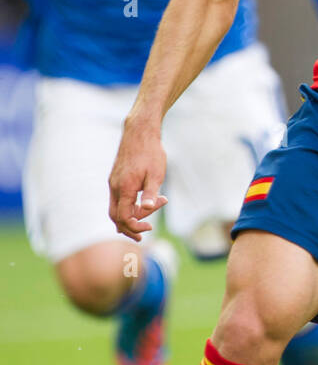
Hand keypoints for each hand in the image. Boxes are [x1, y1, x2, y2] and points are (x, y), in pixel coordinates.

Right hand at [108, 120, 167, 240]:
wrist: (139, 131)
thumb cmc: (151, 152)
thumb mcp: (156, 174)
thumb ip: (150, 193)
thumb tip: (148, 209)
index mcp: (124, 188)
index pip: (123, 217)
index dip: (135, 227)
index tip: (150, 227)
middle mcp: (115, 186)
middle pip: (115, 216)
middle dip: (129, 228)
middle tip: (146, 233)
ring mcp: (113, 182)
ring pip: (115, 208)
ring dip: (129, 217)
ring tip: (145, 221)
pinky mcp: (115, 178)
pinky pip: (117, 199)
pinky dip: (127, 206)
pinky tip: (141, 204)